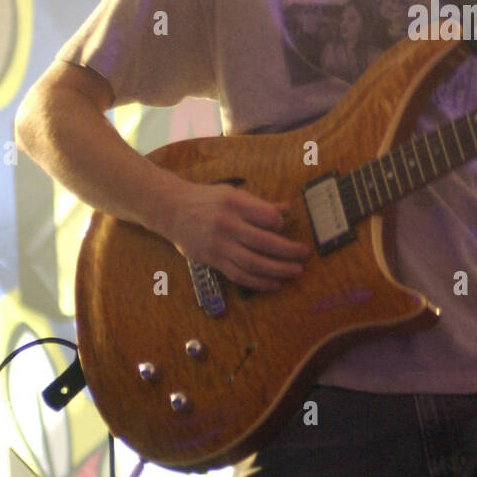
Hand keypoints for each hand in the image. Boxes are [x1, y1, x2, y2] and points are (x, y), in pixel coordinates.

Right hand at [164, 180, 309, 291]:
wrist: (171, 211)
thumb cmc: (207, 199)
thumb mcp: (232, 193)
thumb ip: (259, 204)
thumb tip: (287, 210)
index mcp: (233, 203)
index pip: (265, 216)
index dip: (279, 223)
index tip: (285, 227)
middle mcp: (226, 225)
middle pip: (262, 242)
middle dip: (287, 251)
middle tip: (304, 254)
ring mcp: (218, 245)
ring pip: (252, 263)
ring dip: (277, 270)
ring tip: (295, 272)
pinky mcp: (212, 261)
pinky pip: (238, 274)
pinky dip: (258, 281)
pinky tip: (274, 283)